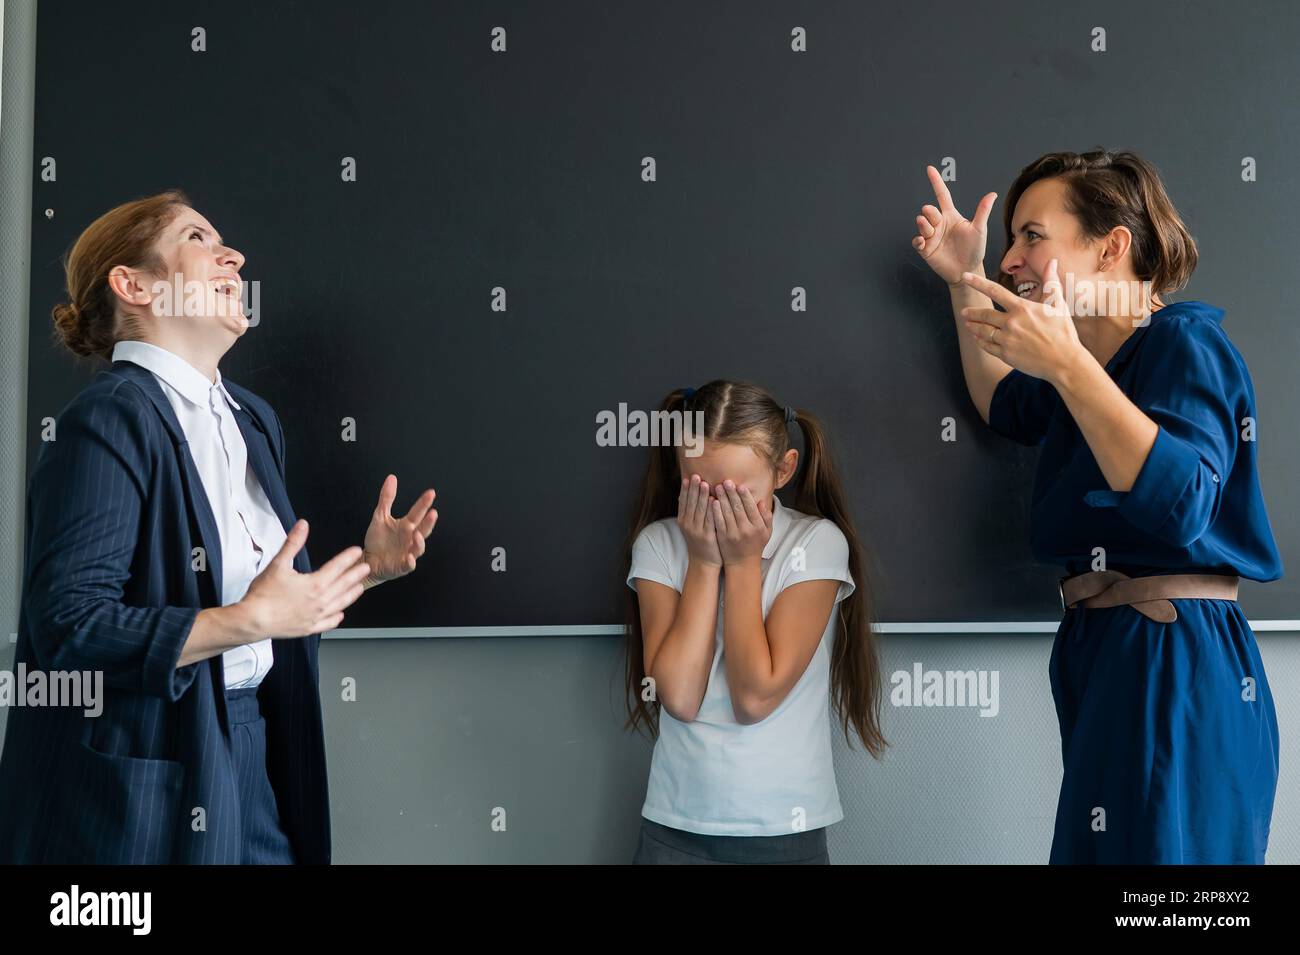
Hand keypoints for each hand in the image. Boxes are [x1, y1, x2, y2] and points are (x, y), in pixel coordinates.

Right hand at [240, 520, 371, 636]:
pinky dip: (336, 617)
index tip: (356, 551)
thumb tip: (302, 526)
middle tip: (366, 568)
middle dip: (356, 575)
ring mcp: (316, 616)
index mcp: (314, 584)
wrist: (253, 620)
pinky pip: (328, 623)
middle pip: (343, 585)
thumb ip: (293, 544)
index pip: (337, 567)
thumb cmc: (263, 595)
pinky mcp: (309, 628)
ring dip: (351, 595)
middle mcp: (319, 601)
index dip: (348, 558)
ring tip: (359, 588)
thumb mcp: (278, 564)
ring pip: (340, 604)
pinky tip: (339, 614)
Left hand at [362, 474, 437, 585]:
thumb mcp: (380, 516)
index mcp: (407, 526)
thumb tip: (392, 477)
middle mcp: (410, 538)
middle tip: (433, 513)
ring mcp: (407, 552)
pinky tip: (409, 557)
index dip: (424, 503)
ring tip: (417, 534)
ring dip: (420, 542)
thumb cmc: (377, 540)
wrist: (368, 560)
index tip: (431, 493)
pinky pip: (408, 565)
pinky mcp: (401, 566)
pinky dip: (410, 562)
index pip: (418, 512)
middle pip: (423, 530)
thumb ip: (387, 498)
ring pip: (418, 547)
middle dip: (429, 522)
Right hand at [677, 474, 721, 567]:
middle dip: (694, 489)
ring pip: (699, 510)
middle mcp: (687, 525)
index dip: (686, 489)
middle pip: (691, 503)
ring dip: (702, 496)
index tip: (688, 477)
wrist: (704, 562)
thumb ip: (692, 511)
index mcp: (683, 521)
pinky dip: (711, 510)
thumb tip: (693, 493)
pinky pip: (710, 520)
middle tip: (696, 476)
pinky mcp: (707, 536)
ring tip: (705, 484)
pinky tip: (714, 500)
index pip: (683, 502)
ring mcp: (696, 531)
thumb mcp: (691, 526)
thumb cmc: (700, 542)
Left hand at [710, 481, 771, 566]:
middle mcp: (746, 530)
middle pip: (738, 508)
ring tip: (718, 487)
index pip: (751, 507)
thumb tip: (762, 501)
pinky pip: (718, 522)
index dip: (745, 495)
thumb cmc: (755, 545)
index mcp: (758, 527)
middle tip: (726, 481)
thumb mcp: (766, 532)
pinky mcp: (722, 538)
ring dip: (722, 498)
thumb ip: (766, 517)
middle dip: (731, 493)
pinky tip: (712, 501)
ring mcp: (733, 534)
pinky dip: (715, 511)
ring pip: (727, 513)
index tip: (740, 485)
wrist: (742, 564)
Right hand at [912, 165, 997, 285]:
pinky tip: (923, 241)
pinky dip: (918, 240)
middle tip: (934, 218)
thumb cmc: (974, 249)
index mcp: (951, 216)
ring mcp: (932, 236)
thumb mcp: (980, 230)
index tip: (930, 169)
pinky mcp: (926, 249)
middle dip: (930, 212)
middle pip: (929, 210)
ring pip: (922, 224)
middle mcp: (940, 224)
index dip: (936, 182)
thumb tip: (992, 194)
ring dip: (923, 224)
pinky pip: (917, 241)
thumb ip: (982, 211)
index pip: (942, 195)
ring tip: (929, 229)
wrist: (967, 270)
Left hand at [959, 258, 1084, 382]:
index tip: (965, 277)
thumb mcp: (1058, 304)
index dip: (978, 283)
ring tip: (968, 324)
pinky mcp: (1006, 355)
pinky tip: (978, 339)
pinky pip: (988, 346)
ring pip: (983, 331)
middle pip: (985, 314)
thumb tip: (1052, 261)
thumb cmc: (1063, 332)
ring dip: (974, 326)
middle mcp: (1011, 323)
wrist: (1065, 362)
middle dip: (972, 313)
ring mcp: (1007, 340)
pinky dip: (981, 341)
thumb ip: (1050, 282)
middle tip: (964, 312)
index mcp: (1022, 309)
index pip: (995, 291)